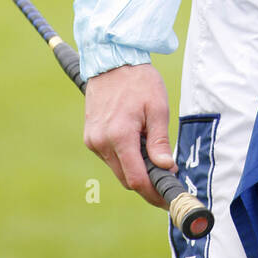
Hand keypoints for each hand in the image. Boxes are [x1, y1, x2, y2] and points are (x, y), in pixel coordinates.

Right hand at [84, 63, 176, 209]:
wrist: (112, 61)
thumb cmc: (139, 81)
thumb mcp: (158, 107)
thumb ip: (160, 141)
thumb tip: (166, 168)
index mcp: (120, 136)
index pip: (136, 179)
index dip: (153, 192)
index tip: (168, 197)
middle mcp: (101, 143)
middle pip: (126, 178)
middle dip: (147, 182)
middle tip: (167, 178)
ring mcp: (93, 141)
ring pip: (118, 169)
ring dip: (135, 168)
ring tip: (152, 153)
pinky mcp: (90, 137)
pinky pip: (110, 157)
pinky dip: (124, 157)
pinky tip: (137, 143)